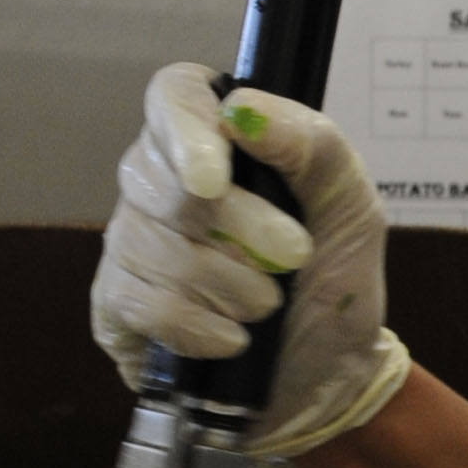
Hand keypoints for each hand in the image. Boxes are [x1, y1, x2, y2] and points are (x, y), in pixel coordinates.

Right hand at [89, 63, 410, 457]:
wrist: (327, 373)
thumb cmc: (334, 280)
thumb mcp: (352, 209)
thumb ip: (312, 146)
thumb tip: (245, 113)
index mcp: (217, 137)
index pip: (173, 95)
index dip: (185, 130)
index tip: (215, 180)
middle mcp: (160, 178)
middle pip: (164, 180)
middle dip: (240, 228)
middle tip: (294, 256)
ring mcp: (131, 239)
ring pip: (151, 245)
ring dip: (229, 286)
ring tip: (268, 305)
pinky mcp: (115, 302)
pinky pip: (139, 302)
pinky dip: (198, 326)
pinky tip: (231, 339)